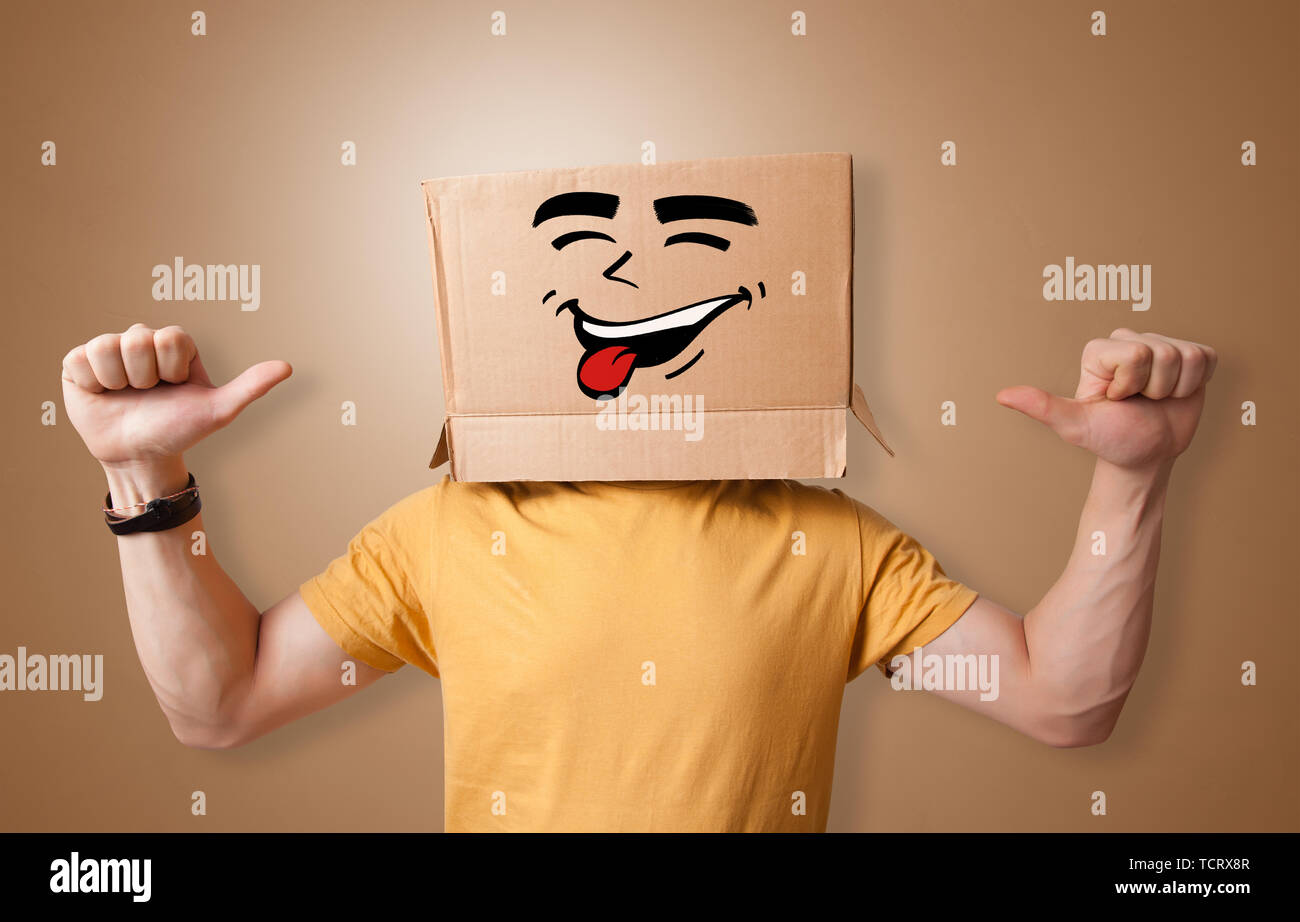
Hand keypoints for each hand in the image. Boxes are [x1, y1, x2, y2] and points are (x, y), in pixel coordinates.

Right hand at [61, 323, 291, 469]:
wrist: (140, 456)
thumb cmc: (179, 430)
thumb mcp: (217, 410)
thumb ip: (250, 387)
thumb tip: (286, 367)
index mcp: (175, 343)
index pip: (170, 338)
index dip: (171, 369)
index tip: (174, 387)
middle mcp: (142, 340)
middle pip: (138, 340)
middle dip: (145, 377)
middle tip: (148, 394)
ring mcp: (109, 349)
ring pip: (106, 347)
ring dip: (117, 381)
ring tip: (125, 395)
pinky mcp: (79, 362)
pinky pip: (79, 359)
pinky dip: (92, 383)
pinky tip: (102, 394)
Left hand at [996, 329, 1217, 471]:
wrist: (1147, 455)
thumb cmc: (1110, 439)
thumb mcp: (1075, 425)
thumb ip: (1042, 407)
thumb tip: (1002, 396)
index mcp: (1099, 350)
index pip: (1134, 354)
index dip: (1130, 384)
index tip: (1116, 400)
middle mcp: (1128, 339)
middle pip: (1161, 351)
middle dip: (1153, 388)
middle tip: (1138, 402)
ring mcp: (1160, 344)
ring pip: (1186, 355)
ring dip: (1175, 388)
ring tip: (1155, 399)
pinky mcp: (1190, 354)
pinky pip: (1206, 358)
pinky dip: (1196, 383)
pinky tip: (1176, 393)